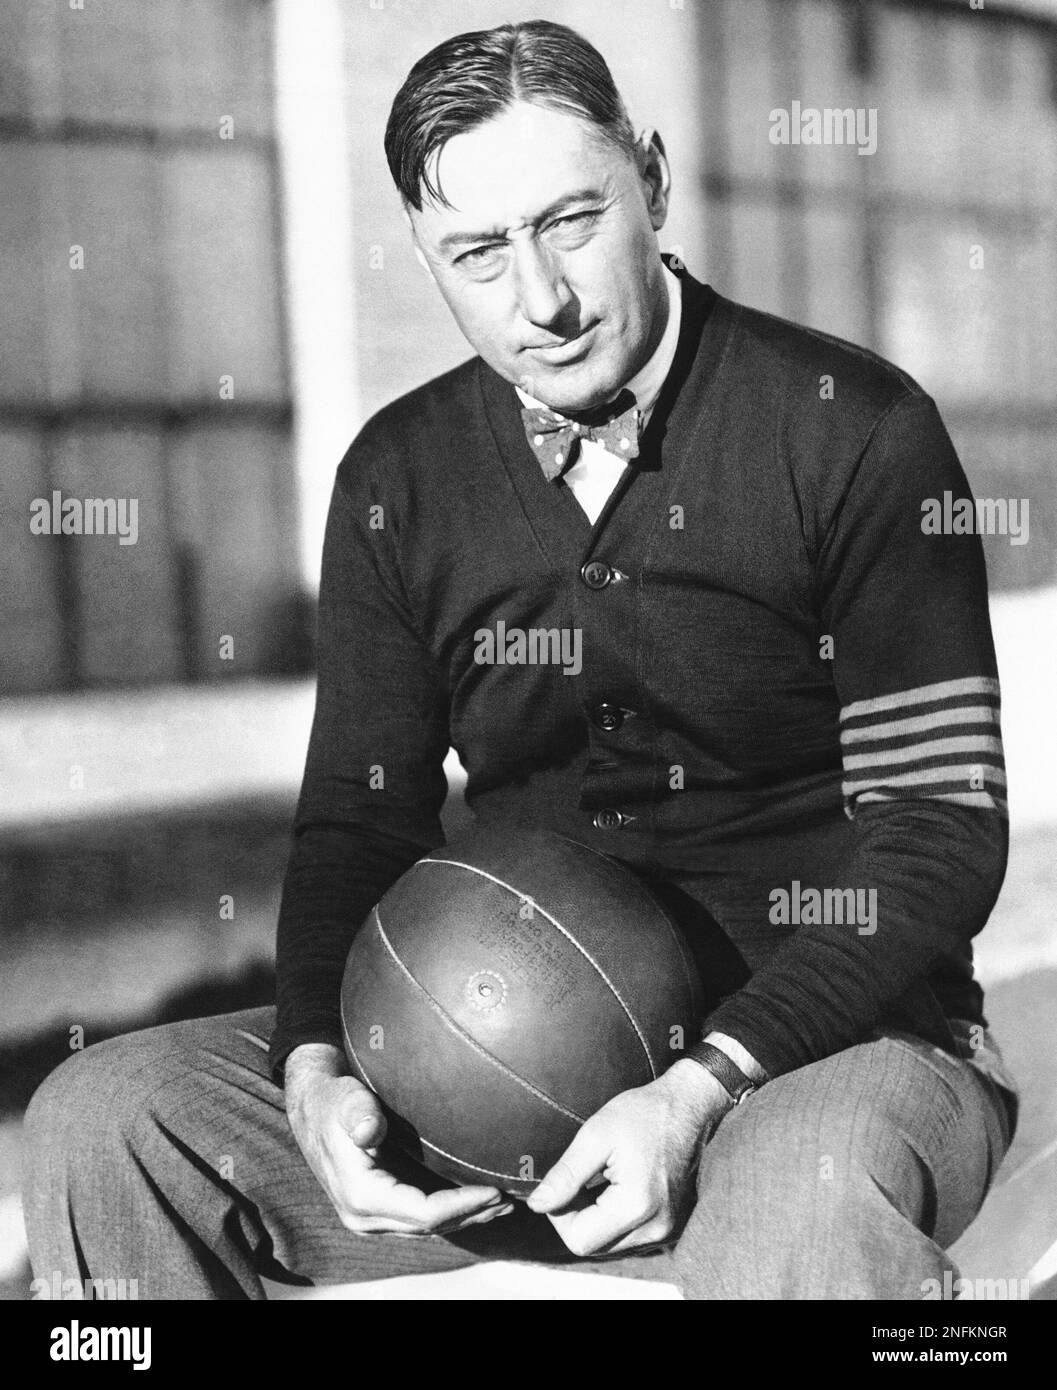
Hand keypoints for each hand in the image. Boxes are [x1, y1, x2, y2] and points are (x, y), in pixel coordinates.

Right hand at [285, 1044, 514, 1235]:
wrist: (312, 1106)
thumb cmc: (333, 1099)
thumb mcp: (345, 1100)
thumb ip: (358, 1114)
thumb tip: (368, 1129)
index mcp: (361, 1196)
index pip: (424, 1213)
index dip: (463, 1205)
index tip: (495, 1190)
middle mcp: (364, 1216)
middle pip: (430, 1226)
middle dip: (472, 1214)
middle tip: (511, 1199)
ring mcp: (370, 1217)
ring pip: (426, 1227)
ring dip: (465, 1217)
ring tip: (502, 1204)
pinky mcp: (378, 1208)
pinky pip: (418, 1218)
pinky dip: (450, 1212)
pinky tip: (475, 1201)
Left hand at [525, 1059, 730, 1255]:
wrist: (690, 1106)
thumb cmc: (644, 1113)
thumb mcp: (596, 1135)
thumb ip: (565, 1175)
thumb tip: (537, 1204)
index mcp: (637, 1205)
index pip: (579, 1239)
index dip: (560, 1214)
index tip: (564, 1184)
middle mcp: (656, 1227)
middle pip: (594, 1247)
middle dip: (577, 1217)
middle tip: (582, 1177)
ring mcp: (667, 1230)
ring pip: (610, 1245)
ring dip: (595, 1219)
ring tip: (601, 1179)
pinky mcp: (671, 1226)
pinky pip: (628, 1237)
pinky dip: (614, 1219)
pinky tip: (617, 1186)